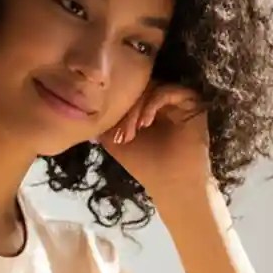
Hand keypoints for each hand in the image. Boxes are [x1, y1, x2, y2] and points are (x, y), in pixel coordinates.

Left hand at [101, 83, 213, 198]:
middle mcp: (163, 99)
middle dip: (125, 109)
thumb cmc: (145, 165)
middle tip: (120, 134)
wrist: (172, 185)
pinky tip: (144, 123)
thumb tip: (81, 108)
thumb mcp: (114, 140)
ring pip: (150, 87)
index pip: (127, 92)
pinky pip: (167, 90)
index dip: (116, 106)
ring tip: (130, 133)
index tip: (109, 132)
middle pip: (138, 87)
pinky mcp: (191, 101)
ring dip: (135, 109)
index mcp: (146, 105)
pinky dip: (151, 104)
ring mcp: (177, 99)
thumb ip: (102, 122)